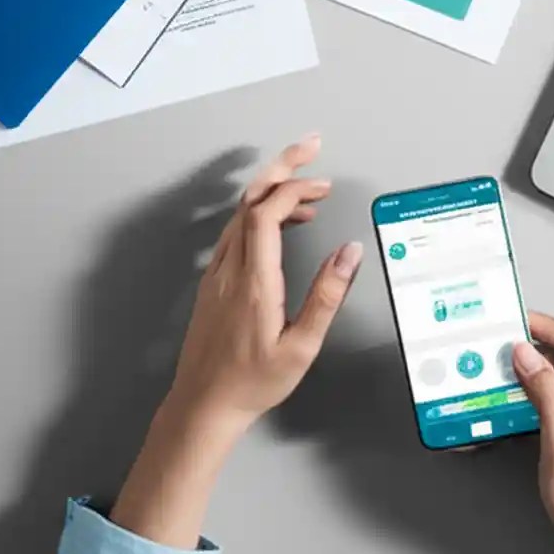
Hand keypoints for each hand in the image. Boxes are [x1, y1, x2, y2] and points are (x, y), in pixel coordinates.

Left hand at [166, 133, 362, 426]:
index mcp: (254, 282)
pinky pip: (236, 232)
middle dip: (282, 167)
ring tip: (310, 193)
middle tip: (311, 147)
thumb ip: (327, 295)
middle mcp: (230, 270)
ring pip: (241, 214)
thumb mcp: (302, 346)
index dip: (294, 188)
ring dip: (274, 191)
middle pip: (250, 199)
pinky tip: (282, 226)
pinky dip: (261, 215)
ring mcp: (216, 274)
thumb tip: (350, 253)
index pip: (267, 213)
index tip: (323, 184)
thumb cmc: (253, 383)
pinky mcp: (213, 283)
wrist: (203, 406)